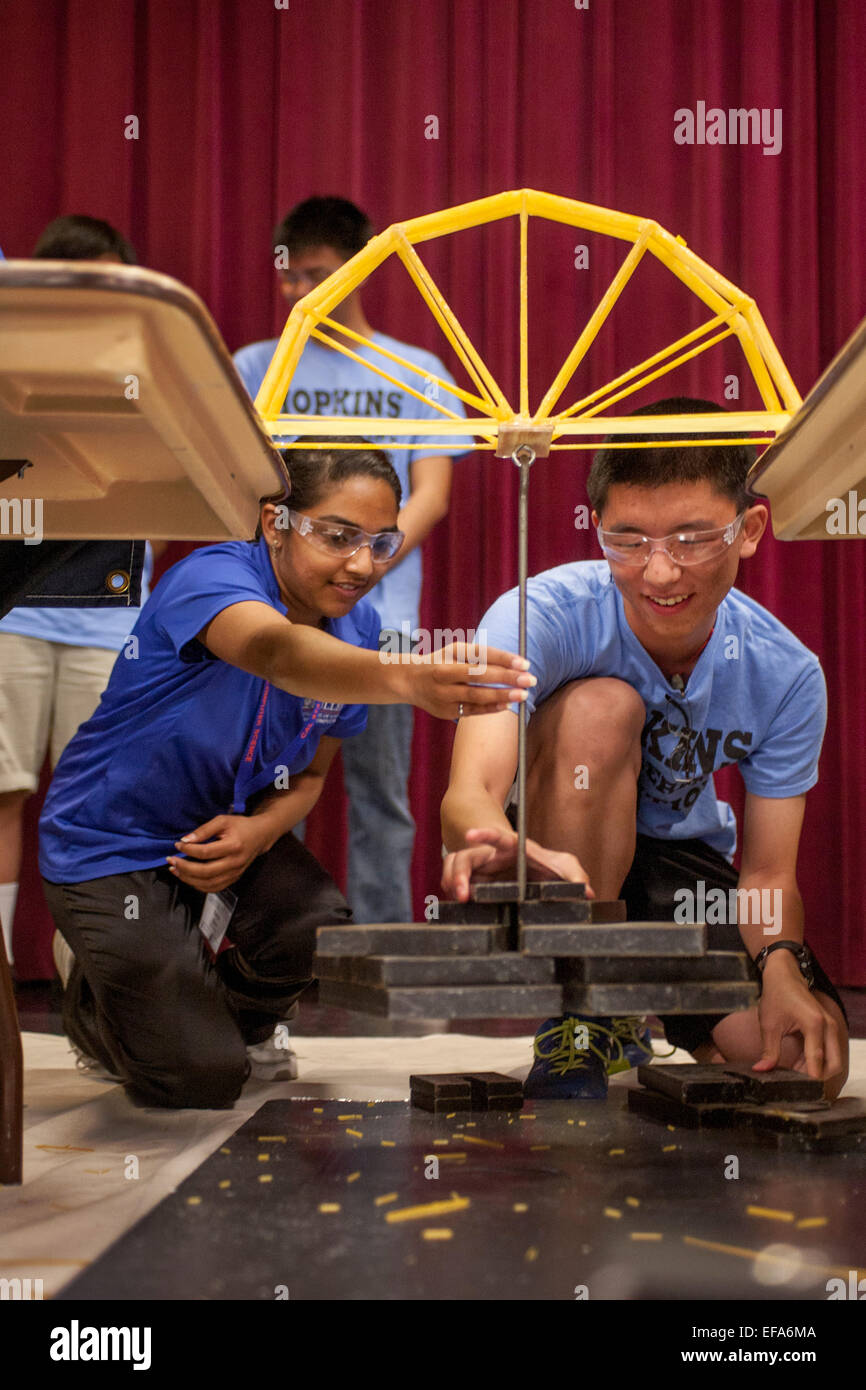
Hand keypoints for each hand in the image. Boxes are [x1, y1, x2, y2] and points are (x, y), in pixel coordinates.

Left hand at [166, 814, 269, 892]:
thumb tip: (185, 840)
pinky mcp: (234, 879)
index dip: (188, 850)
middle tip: (172, 861)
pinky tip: (188, 878)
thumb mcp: (222, 821)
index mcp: (234, 846)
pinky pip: (214, 888)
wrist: (260, 836)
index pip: (206, 852)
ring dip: (188, 879)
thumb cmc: (240, 826)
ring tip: (176, 870)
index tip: (178, 845)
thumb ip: (204, 830)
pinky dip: (198, 886)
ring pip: (208, 884)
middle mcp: (235, 862)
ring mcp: (235, 873)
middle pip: (205, 872)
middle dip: (184, 868)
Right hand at [391, 642, 535, 720]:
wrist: (409, 681)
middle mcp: (444, 673)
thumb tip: (516, 665)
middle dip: (507, 678)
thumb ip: (482, 656)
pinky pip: (472, 711)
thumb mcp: (457, 651)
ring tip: (522, 695)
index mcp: (450, 654)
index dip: (504, 659)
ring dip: (501, 696)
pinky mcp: (445, 711)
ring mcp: (443, 694)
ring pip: (476, 696)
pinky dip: (490, 709)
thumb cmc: (442, 662)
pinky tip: (507, 706)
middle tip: (530, 679)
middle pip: (479, 676)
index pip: (481, 654)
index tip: (525, 663)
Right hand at [441, 826, 593, 901]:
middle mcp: (489, 856)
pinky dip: (452, 893)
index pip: (494, 837)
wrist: (532, 873)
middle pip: (463, 858)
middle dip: (458, 874)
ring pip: (452, 870)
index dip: (483, 834)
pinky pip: (454, 885)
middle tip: (462, 894)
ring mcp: (478, 870)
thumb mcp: (562, 866)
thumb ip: (575, 875)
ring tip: (458, 900)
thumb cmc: (544, 865)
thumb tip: (587, 890)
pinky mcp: (473, 884)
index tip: (470, 835)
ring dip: (451, 884)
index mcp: (509, 846)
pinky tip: (457, 905)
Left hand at [754, 953, 843, 1082]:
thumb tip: (762, 1071)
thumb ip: (768, 1051)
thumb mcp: (769, 1025)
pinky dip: (817, 1062)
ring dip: (817, 1070)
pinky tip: (799, 1065)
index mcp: (814, 1024)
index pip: (817, 1060)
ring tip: (794, 1075)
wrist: (784, 974)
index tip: (797, 1090)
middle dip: (818, 1078)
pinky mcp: (828, 1028)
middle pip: (833, 1064)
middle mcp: (828, 1026)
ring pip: (833, 1059)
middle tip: (798, 1085)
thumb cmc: (777, 995)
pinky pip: (829, 1052)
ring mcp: (830, 1026)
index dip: (808, 1079)